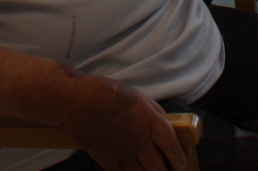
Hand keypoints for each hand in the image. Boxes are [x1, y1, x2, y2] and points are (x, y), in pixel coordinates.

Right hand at [54, 74, 186, 170]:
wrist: (76, 102)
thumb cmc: (105, 93)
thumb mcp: (137, 97)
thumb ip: (153, 113)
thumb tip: (164, 124)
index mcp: (150, 121)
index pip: (172, 146)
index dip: (179, 158)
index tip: (180, 162)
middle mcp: (139, 141)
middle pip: (159, 168)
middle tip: (167, 169)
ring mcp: (123, 153)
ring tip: (149, 170)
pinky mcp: (108, 161)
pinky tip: (131, 170)